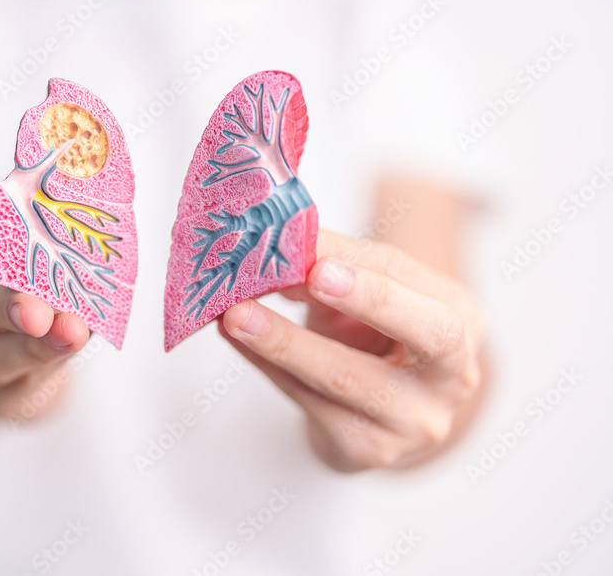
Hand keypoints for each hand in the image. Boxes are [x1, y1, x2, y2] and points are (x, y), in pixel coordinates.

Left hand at [220, 229, 486, 471]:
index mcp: (462, 317)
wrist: (375, 413)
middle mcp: (454, 373)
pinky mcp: (370, 449)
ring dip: (285, 342)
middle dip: (368, 300)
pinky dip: (268, 366)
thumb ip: (332, 268)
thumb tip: (285, 249)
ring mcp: (416, 420)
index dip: (364, 267)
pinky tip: (238, 341)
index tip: (317, 255)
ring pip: (348, 378)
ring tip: (236, 315)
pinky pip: (310, 401)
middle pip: (427, 334)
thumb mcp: (362, 297)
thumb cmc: (372, 339)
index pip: (416, 282)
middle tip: (310, 277)